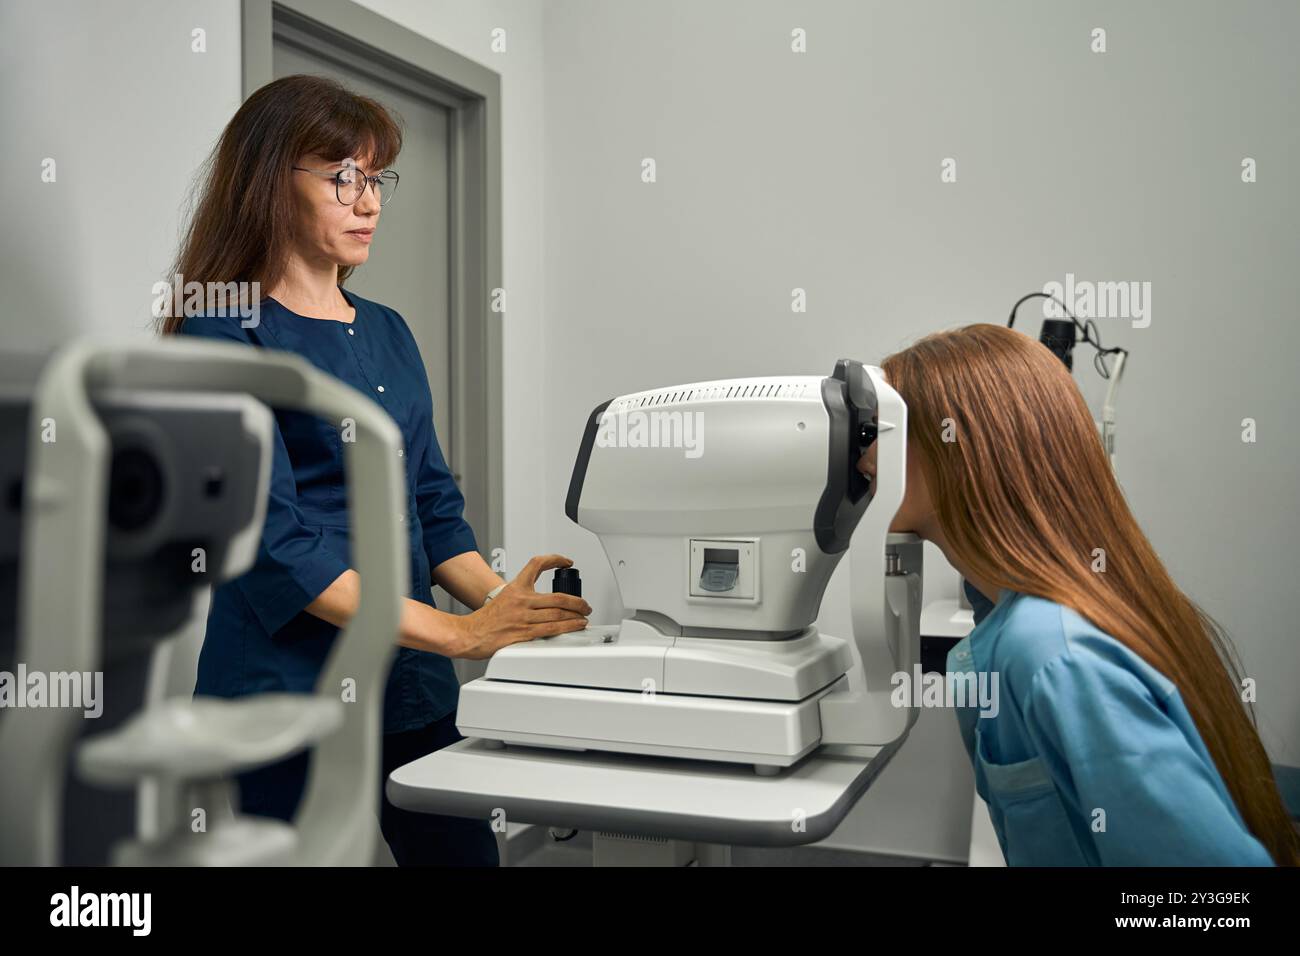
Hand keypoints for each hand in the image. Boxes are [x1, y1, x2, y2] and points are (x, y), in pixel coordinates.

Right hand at [448, 554, 591, 659]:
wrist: (469, 634)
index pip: (536, 564)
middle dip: (577, 601)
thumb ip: (522, 596)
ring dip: (576, 615)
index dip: (554, 559)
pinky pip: (551, 628)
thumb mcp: (503, 597)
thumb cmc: (485, 620)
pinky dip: (567, 626)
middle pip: (557, 597)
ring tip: (584, 615)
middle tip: (585, 604)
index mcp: (515, 588)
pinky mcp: (524, 633)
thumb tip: (541, 600)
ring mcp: (523, 617)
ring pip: (558, 613)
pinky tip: (575, 625)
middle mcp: (521, 601)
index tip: (566, 562)